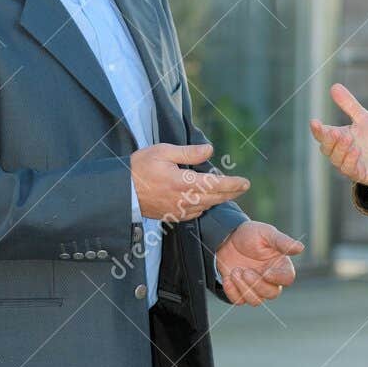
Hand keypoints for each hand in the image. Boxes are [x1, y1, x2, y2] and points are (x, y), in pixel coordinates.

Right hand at [131, 141, 249, 221]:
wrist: (122, 191)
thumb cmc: (140, 167)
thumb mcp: (163, 151)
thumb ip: (189, 152)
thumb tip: (210, 150)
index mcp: (182, 182)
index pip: (215, 185)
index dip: (232, 184)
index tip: (245, 182)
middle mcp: (183, 199)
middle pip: (215, 198)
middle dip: (231, 193)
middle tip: (243, 187)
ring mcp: (178, 210)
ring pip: (206, 207)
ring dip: (218, 200)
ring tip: (228, 192)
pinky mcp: (172, 216)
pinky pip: (195, 213)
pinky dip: (204, 206)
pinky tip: (207, 201)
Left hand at [216, 220, 303, 305]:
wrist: (227, 238)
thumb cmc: (250, 234)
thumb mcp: (266, 233)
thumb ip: (282, 241)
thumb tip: (301, 247)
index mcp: (280, 265)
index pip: (287, 278)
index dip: (278, 278)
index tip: (266, 272)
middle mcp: (270, 279)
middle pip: (272, 293)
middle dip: (257, 284)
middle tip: (244, 270)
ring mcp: (255, 287)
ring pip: (256, 301)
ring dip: (244, 288)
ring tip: (234, 271)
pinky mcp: (240, 291)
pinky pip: (239, 301)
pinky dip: (232, 292)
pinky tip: (228, 278)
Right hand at [309, 84, 367, 188]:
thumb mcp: (362, 118)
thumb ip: (348, 104)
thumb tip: (334, 86)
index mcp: (337, 137)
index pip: (321, 134)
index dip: (317, 129)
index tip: (314, 121)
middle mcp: (339, 151)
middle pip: (326, 148)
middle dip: (329, 141)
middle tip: (334, 132)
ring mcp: (346, 164)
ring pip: (336, 159)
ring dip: (341, 149)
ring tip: (348, 138)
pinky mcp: (357, 173)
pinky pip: (349, 169)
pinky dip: (351, 160)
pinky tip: (356, 150)